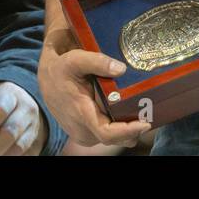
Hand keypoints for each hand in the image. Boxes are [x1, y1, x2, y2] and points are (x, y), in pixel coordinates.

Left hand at [0, 81, 46, 155]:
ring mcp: (34, 125)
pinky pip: (28, 153)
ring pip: (20, 145)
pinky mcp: (37, 140)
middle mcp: (26, 109)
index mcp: (10, 95)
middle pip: (11, 131)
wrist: (22, 100)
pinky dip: (13, 158)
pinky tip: (1, 159)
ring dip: (3, 156)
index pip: (0, 110)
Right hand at [37, 34, 151, 148]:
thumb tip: (121, 69)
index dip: (128, 131)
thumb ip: (97, 62)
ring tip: (144, 113)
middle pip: (115, 139)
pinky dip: (120, 128)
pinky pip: (107, 135)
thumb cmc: (60, 69)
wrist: (46, 78)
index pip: (107, 133)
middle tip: (152, 114)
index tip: (145, 123)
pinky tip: (130, 114)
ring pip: (113, 138)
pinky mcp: (86, 133)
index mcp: (80, 114)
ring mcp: (83, 134)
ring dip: (128, 129)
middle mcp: (82, 130)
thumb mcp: (75, 59)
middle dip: (134, 130)